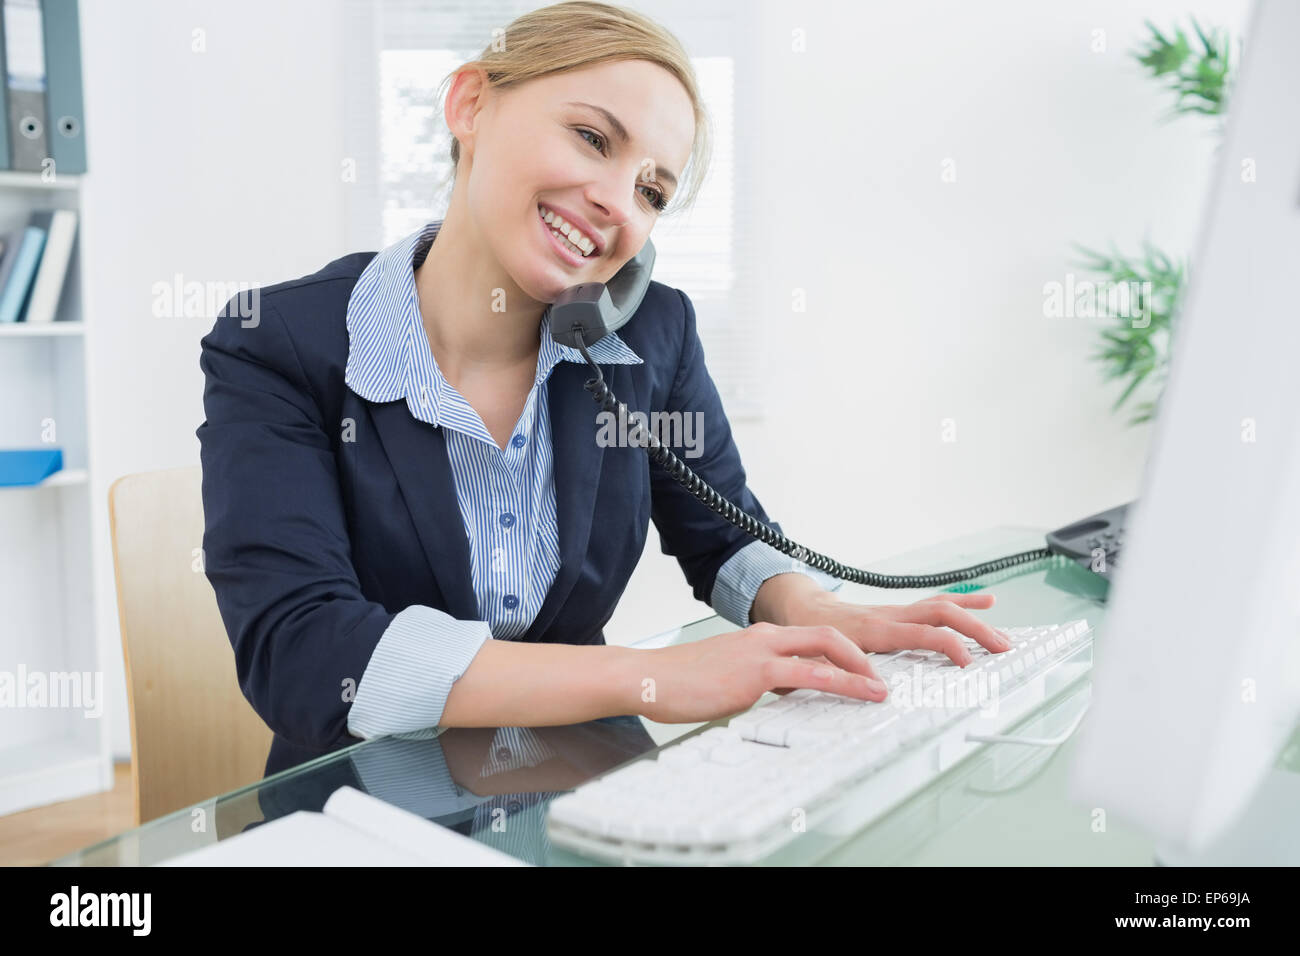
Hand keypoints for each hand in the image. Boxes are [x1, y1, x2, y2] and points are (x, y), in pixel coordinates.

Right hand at [633, 623, 888, 723]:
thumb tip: (771, 699)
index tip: (858, 671)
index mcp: (756, 640)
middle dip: (859, 654)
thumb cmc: (677, 683)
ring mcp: (761, 652)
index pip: (808, 639)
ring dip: (859, 670)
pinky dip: (842, 683)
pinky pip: (810, 674)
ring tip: (880, 690)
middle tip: (878, 677)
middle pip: (826, 634)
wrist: (647, 678)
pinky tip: (857, 694)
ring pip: (826, 650)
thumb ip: (751, 683)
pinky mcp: (756, 672)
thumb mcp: (724, 680)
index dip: (839, 652)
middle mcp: (763, 638)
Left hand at [779, 589, 1012, 665]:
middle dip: (974, 630)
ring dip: (975, 619)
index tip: (967, 664)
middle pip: (939, 615)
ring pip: (941, 607)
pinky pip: (934, 604)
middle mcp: (888, 617)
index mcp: (871, 631)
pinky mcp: (900, 612)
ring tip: (1003, 635)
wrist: (801, 610)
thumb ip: (829, 675)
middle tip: (1002, 649)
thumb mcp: (813, 660)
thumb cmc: (807, 638)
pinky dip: (962, 601)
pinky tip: (987, 601)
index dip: (945, 646)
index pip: (918, 634)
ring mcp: (896, 612)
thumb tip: (849, 692)